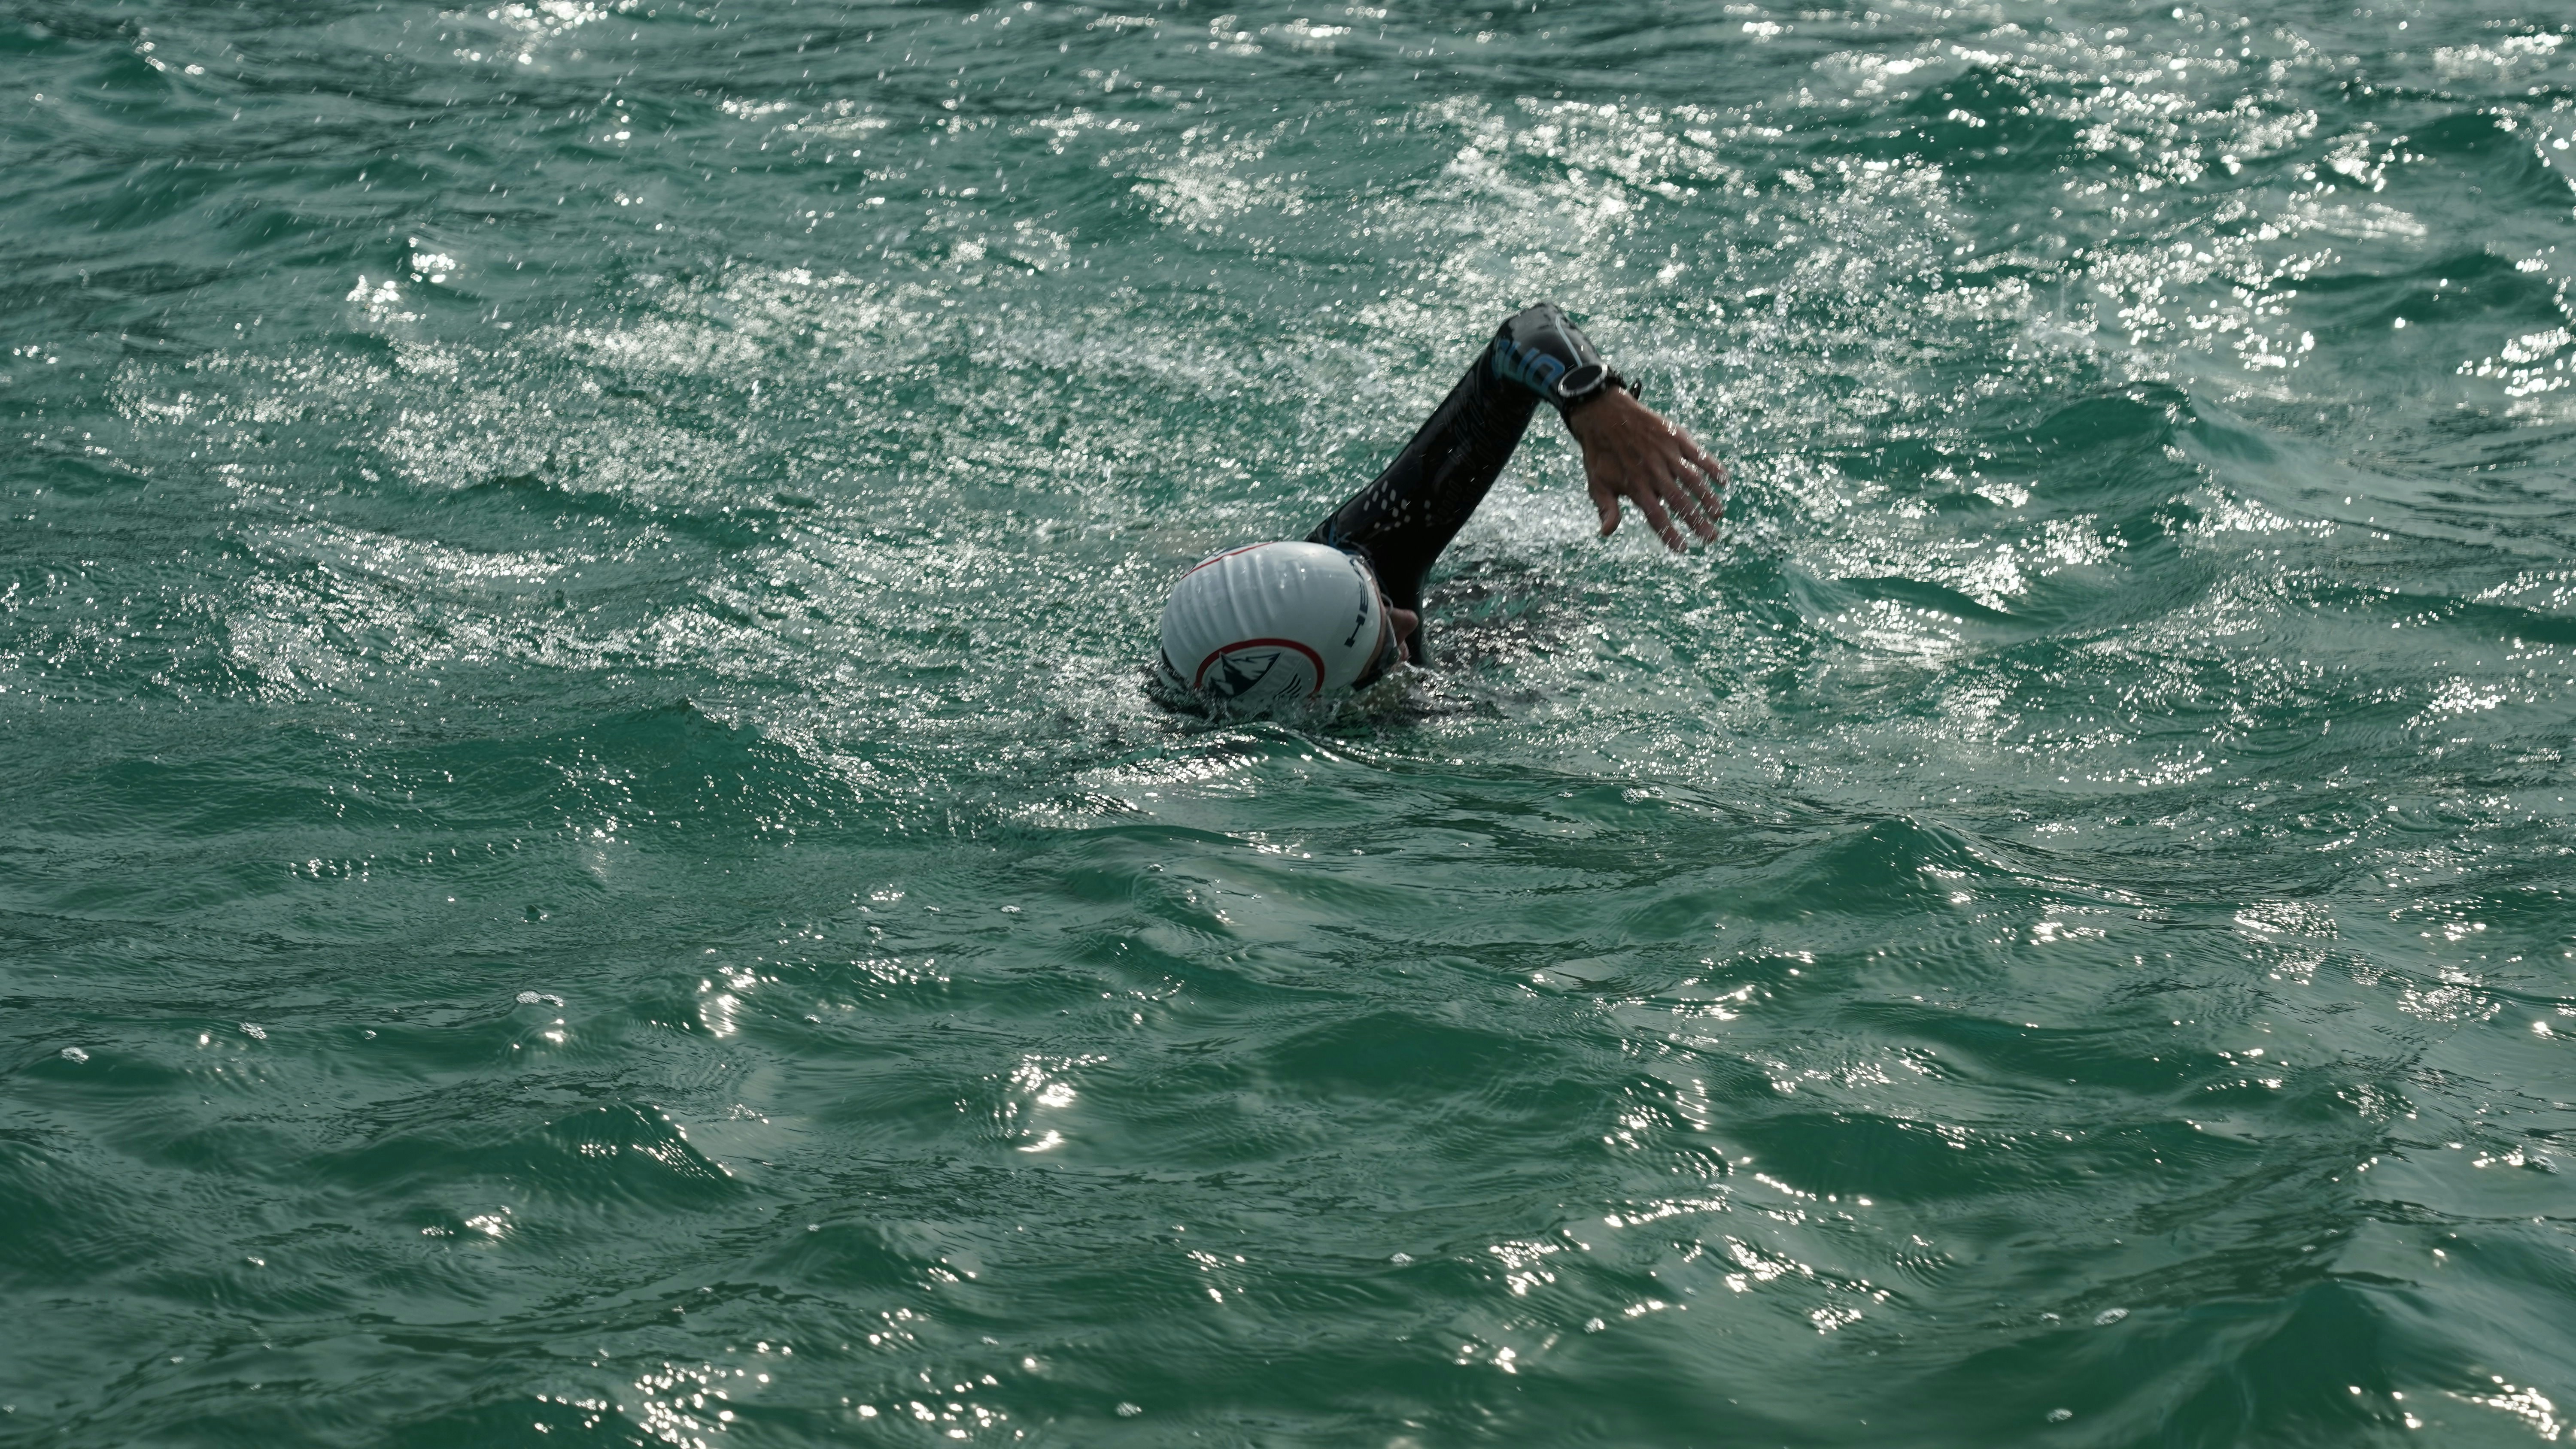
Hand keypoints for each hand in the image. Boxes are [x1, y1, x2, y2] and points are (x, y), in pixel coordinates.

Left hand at [1562, 388, 1727, 550]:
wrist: (1603, 413)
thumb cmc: (1600, 454)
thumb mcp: (1596, 483)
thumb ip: (1606, 508)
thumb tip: (1606, 533)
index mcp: (1635, 486)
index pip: (1656, 516)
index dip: (1670, 534)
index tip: (1682, 548)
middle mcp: (1654, 471)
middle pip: (1680, 502)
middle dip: (1698, 521)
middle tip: (1712, 538)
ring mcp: (1667, 453)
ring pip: (1693, 479)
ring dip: (1708, 498)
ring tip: (1719, 514)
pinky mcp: (1675, 437)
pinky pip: (1698, 454)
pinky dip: (1713, 466)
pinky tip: (1725, 480)